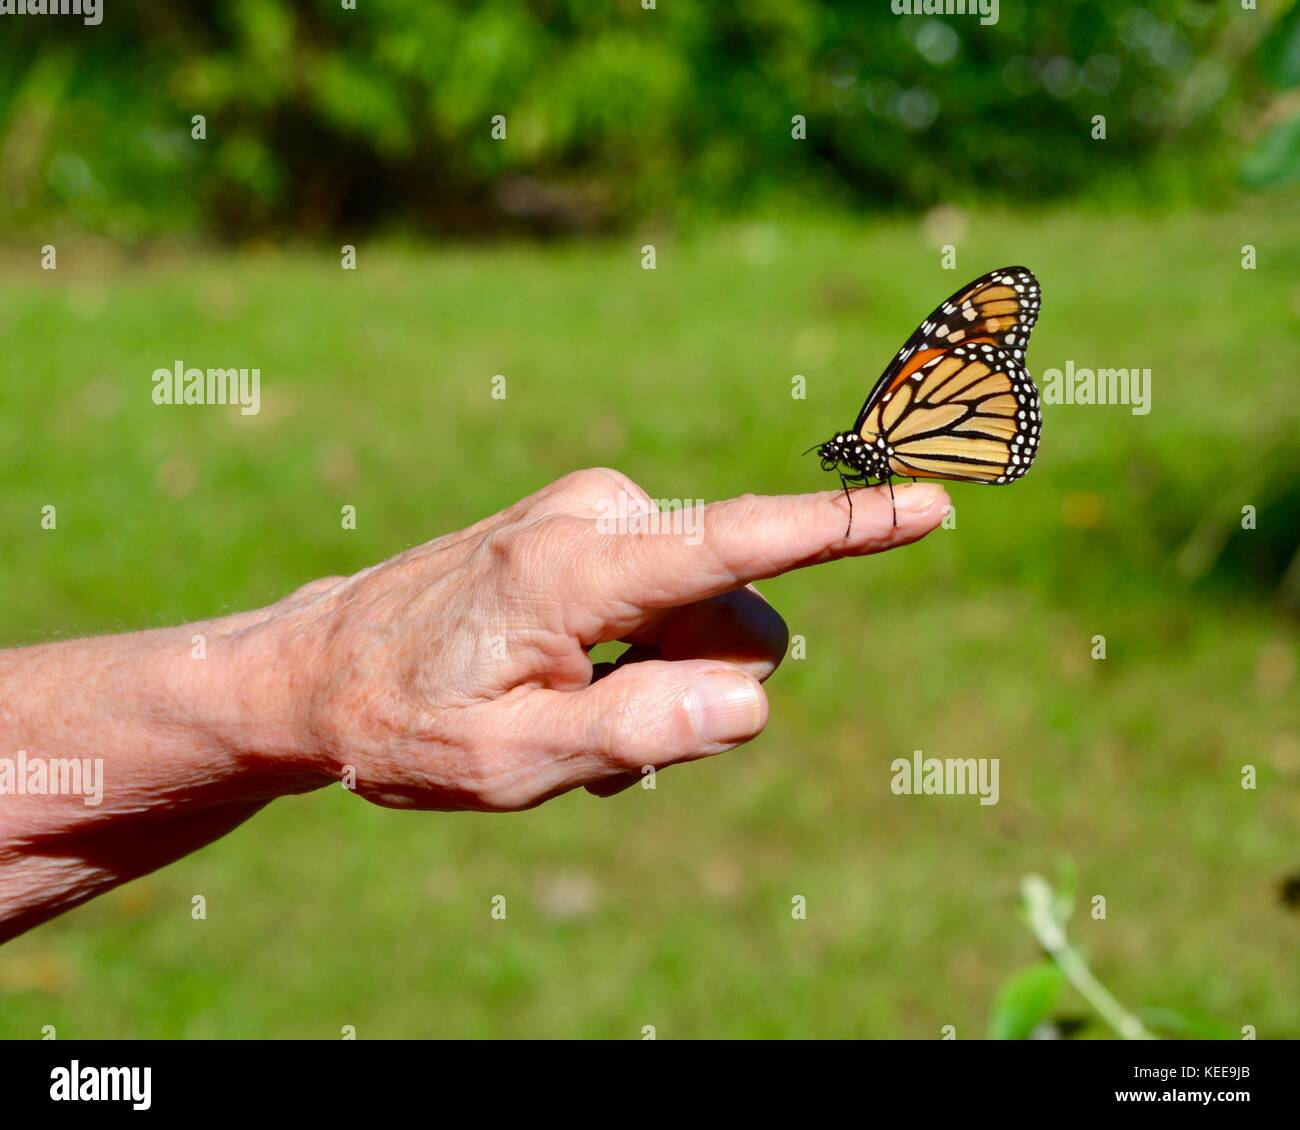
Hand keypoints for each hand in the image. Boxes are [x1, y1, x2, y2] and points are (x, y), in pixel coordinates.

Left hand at [259, 468, 948, 810]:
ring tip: (572, 716)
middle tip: (596, 738)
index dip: (841, 531)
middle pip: (740, 621)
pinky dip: (650, 657)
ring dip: (670, 683)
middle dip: (701, 692)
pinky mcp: (597, 528)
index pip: (735, 545)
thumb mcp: (510, 763)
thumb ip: (637, 732)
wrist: (323, 666)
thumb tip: (756, 701)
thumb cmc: (407, 723)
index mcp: (576, 568)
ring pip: (715, 617)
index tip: (930, 504)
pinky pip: (679, 600)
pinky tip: (574, 687)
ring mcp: (599, 514)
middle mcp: (600, 516)